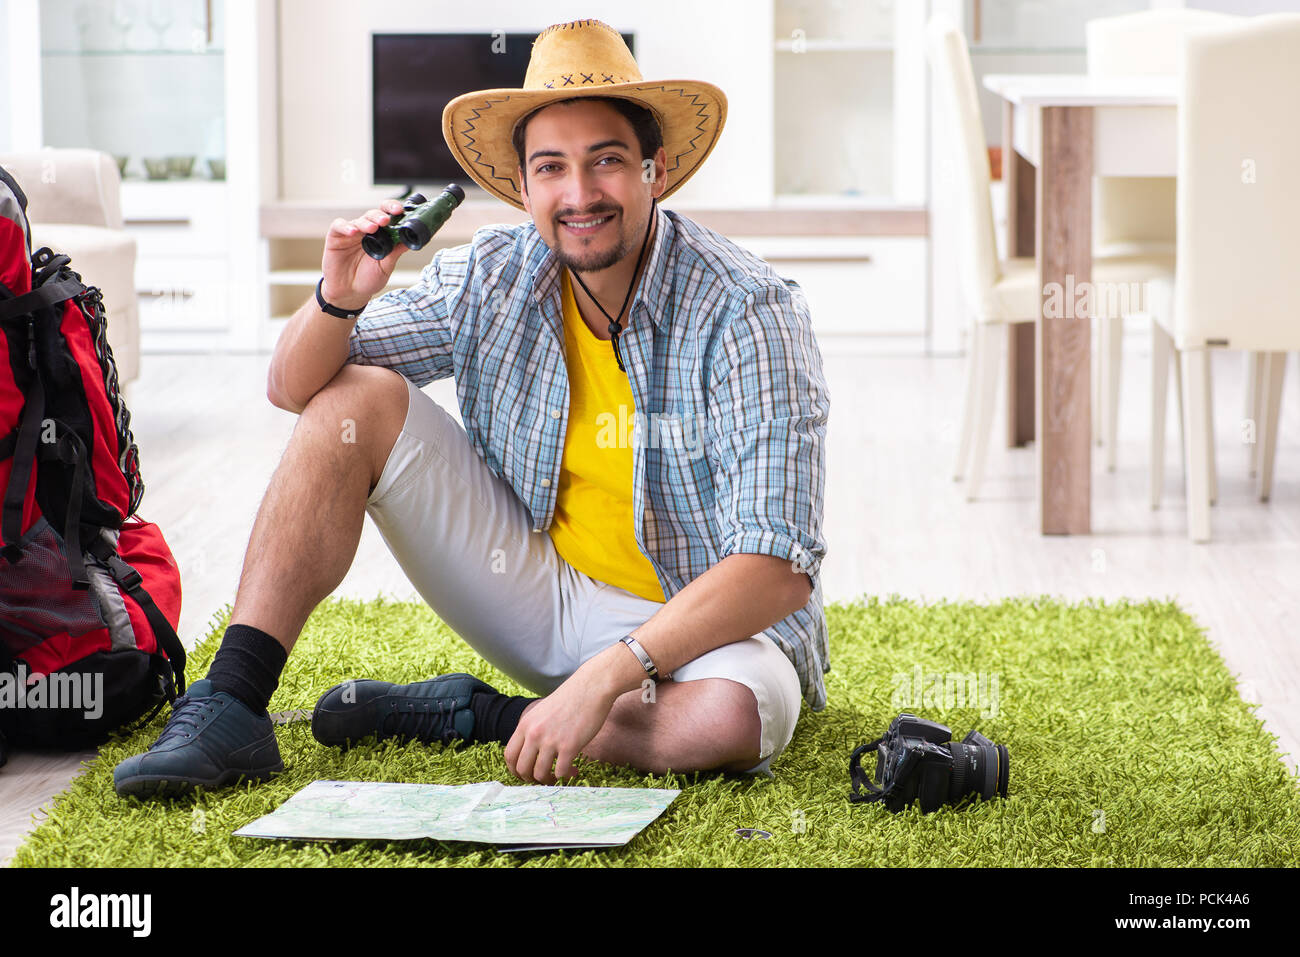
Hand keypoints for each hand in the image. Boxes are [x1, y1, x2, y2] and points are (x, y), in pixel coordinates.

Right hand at [320, 199, 410, 311]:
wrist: (350, 293)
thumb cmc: (368, 279)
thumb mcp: (386, 266)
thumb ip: (396, 252)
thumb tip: (412, 240)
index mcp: (381, 234)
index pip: (387, 215)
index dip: (392, 209)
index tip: (400, 210)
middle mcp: (366, 231)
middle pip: (373, 214)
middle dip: (380, 215)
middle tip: (386, 220)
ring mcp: (351, 233)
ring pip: (358, 220)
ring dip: (366, 222)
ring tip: (372, 228)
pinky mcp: (335, 237)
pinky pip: (339, 226)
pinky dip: (346, 227)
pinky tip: (353, 232)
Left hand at [503, 666, 617, 784]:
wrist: (591, 687)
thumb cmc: (570, 698)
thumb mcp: (541, 711)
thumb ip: (533, 729)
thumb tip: (530, 751)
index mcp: (525, 724)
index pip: (509, 755)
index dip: (515, 770)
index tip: (525, 775)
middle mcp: (534, 734)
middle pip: (522, 769)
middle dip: (531, 779)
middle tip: (543, 778)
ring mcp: (551, 740)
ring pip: (540, 774)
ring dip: (549, 780)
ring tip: (559, 775)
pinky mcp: (569, 746)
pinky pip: (561, 772)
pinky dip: (566, 776)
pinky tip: (574, 769)